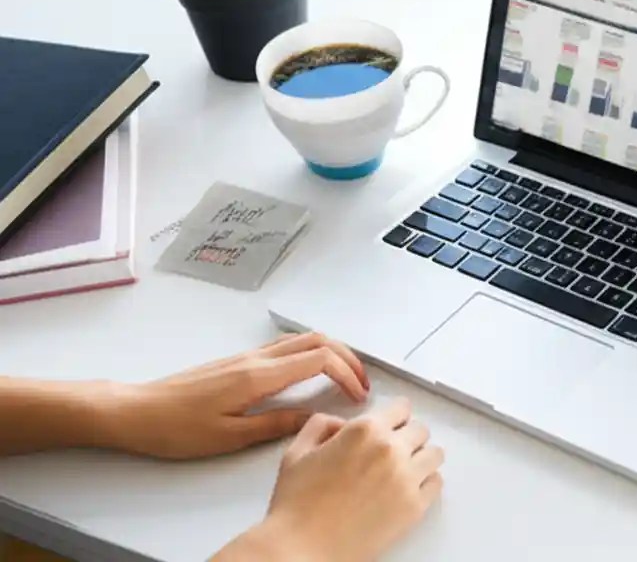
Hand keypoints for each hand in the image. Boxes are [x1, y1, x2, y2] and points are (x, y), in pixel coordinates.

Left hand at [107, 332, 369, 458]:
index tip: (358, 397)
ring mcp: (247, 356)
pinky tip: (312, 375)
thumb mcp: (230, 437)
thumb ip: (276, 424)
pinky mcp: (238, 361)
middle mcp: (256, 358)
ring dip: (331, 352)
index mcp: (259, 375)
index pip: (320, 359)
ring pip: (302, 339)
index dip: (348, 374)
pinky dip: (311, 354)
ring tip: (345, 379)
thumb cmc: (176, 429)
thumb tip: (316, 418)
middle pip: (317, 339)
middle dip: (348, 357)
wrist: (135, 411)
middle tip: (362, 385)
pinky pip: (286, 347)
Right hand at [252, 398, 443, 560]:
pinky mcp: (414, 507)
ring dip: (421, 457)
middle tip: (394, 450)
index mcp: (364, 430)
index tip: (394, 423)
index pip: (401, 408)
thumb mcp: (297, 451)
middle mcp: (391, 450)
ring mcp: (406, 479)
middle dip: (408, 436)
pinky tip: (408, 488)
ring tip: (404, 469)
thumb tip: (342, 423)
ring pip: (435, 454)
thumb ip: (322, 425)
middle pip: (421, 430)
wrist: (301, 548)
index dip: (395, 415)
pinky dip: (426, 482)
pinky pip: (436, 483)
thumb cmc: (296, 505)